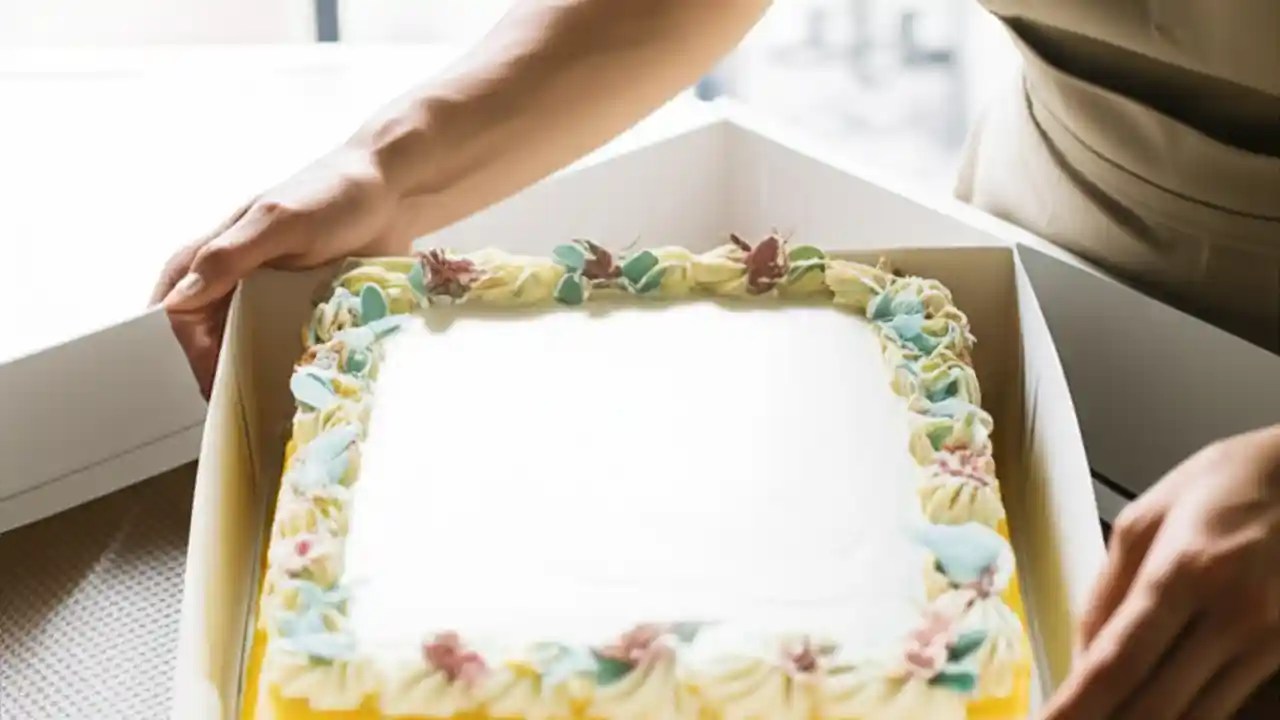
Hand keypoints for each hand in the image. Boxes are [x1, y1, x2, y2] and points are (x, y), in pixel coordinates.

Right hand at [152, 145, 406, 396]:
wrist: (395, 191)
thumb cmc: (333, 195)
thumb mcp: (278, 223)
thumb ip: (228, 257)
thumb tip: (178, 302)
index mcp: (214, 253)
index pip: (180, 314)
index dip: (193, 351)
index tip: (220, 384)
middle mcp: (235, 276)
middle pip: (208, 336)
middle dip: (219, 370)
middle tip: (244, 406)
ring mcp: (270, 292)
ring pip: (244, 342)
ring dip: (254, 370)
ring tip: (272, 405)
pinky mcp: (303, 304)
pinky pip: (283, 340)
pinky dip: (287, 362)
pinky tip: (302, 385)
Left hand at [1042, 426, 1279, 718]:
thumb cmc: (1222, 487)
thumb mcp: (1144, 518)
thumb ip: (1106, 592)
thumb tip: (1079, 660)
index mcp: (1186, 569)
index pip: (1118, 661)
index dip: (1077, 706)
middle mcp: (1235, 615)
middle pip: (1157, 705)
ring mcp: (1269, 640)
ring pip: (1196, 717)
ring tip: (1101, 719)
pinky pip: (1228, 705)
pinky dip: (1185, 717)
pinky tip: (1152, 711)